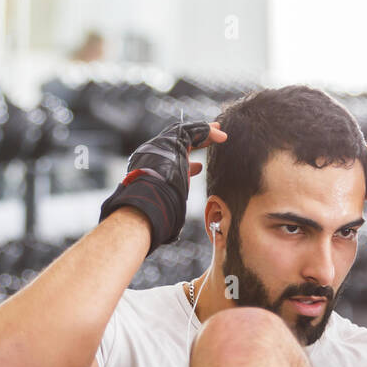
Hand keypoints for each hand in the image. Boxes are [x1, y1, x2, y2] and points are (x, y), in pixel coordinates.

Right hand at [99, 121, 226, 254]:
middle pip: (176, 142)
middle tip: (212, 136)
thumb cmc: (155, 215)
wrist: (145, 205)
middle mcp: (151, 155)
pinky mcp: (171, 142)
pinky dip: (207, 132)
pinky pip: (191, 132)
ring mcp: (158, 147)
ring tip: (220, 131)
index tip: (199, 166)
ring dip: (204, 132)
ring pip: (183, 133)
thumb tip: (172, 234)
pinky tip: (220, 137)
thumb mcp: (163, 212)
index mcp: (149, 171)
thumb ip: (169, 214)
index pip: (170, 162)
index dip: (186, 162)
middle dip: (196, 139)